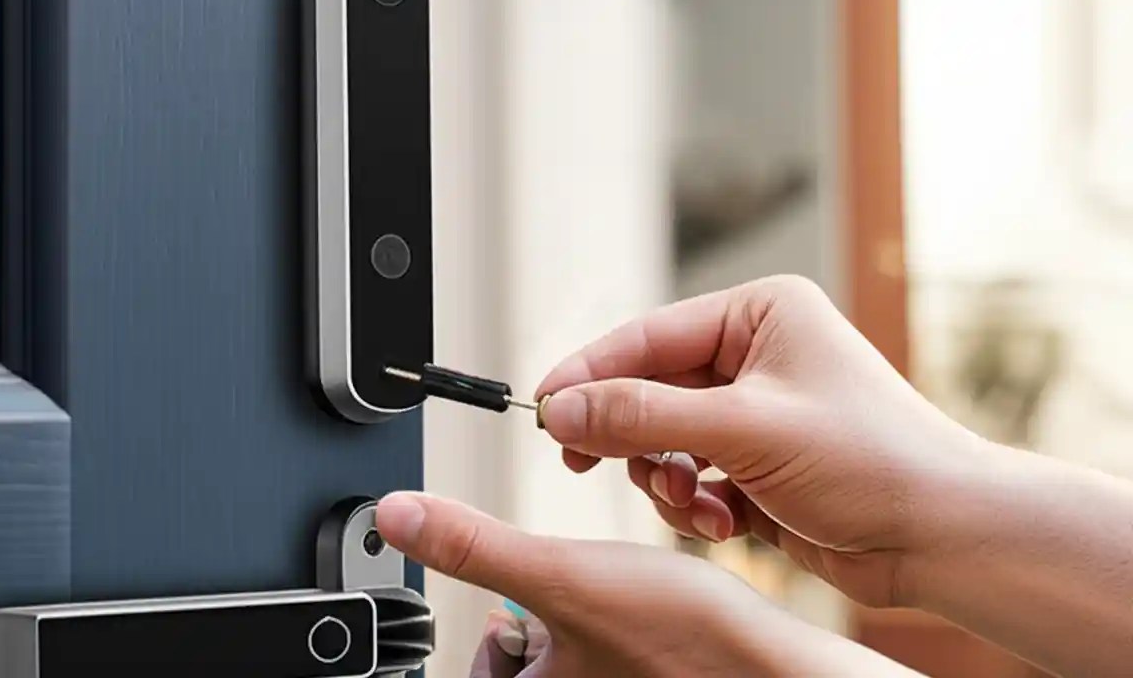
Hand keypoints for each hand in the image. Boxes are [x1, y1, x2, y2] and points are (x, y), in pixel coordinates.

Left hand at [375, 492, 913, 677]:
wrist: (781, 664)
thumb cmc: (686, 634)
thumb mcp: (561, 575)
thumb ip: (474, 547)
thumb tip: (396, 514)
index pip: (479, 673)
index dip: (495, 638)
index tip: (520, 614)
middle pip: (521, 668)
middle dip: (541, 626)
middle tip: (583, 602)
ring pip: (569, 660)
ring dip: (584, 619)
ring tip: (619, 600)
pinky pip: (614, 662)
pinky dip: (619, 631)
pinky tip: (648, 611)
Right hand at [536, 275, 985, 607]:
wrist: (942, 538)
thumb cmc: (871, 459)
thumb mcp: (743, 429)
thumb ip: (642, 415)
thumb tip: (560, 409)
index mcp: (759, 315)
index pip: (646, 336)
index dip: (588, 372)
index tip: (541, 408)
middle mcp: (754, 357)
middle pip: (648, 390)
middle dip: (629, 436)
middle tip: (581, 462)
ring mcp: (755, 413)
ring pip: (663, 440)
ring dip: (666, 479)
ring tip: (695, 504)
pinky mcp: (757, 466)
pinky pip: (691, 478)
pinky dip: (696, 505)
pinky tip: (726, 523)